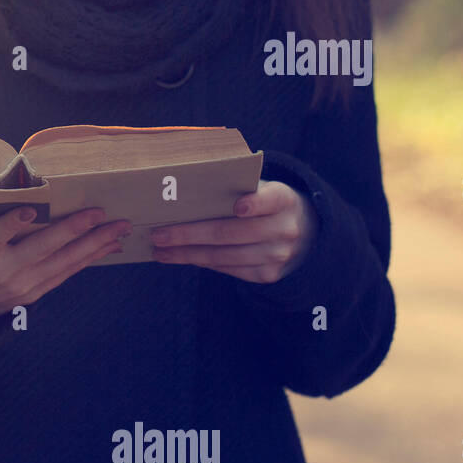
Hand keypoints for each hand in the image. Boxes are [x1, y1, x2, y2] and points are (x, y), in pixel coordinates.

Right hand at [0, 202, 132, 329]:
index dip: (10, 225)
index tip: (27, 211)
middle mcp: (3, 272)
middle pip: (43, 249)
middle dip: (75, 230)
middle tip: (101, 213)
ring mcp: (22, 285)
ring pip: (63, 263)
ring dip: (93, 245)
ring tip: (119, 229)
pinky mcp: (33, 292)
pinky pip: (65, 274)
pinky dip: (88, 260)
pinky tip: (107, 247)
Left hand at [148, 180, 317, 282]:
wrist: (302, 233)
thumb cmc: (265, 203)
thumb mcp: (261, 189)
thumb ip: (235, 187)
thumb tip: (182, 192)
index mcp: (284, 200)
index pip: (271, 199)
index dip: (256, 203)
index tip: (238, 206)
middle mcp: (284, 229)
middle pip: (231, 233)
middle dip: (190, 235)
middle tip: (159, 235)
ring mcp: (278, 255)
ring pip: (224, 257)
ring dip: (188, 255)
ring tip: (161, 251)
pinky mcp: (268, 274)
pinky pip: (228, 269)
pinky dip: (203, 263)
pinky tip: (183, 257)